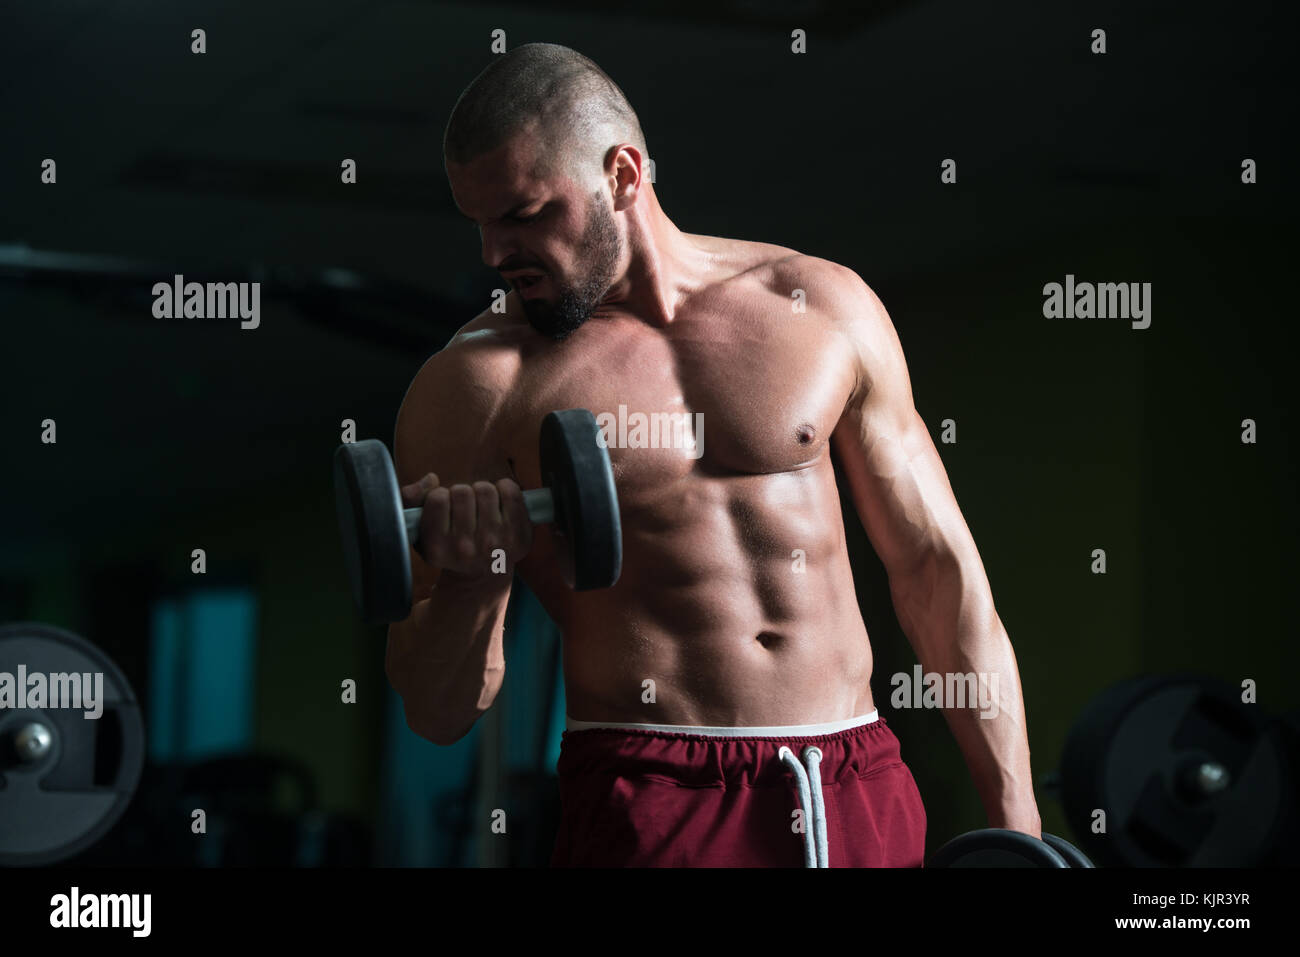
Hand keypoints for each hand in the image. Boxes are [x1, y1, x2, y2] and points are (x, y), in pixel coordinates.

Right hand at [399, 474, 533, 581]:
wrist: (482, 574)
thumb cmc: (449, 545)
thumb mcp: (419, 529)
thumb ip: (410, 499)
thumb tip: (430, 479)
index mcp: (437, 548)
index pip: (437, 498)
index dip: (440, 497)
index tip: (445, 509)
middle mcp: (466, 548)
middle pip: (462, 491)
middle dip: (462, 495)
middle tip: (465, 511)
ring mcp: (495, 543)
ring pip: (485, 489)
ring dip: (482, 493)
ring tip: (481, 509)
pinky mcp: (519, 536)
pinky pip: (510, 491)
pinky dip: (504, 489)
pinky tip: (499, 505)